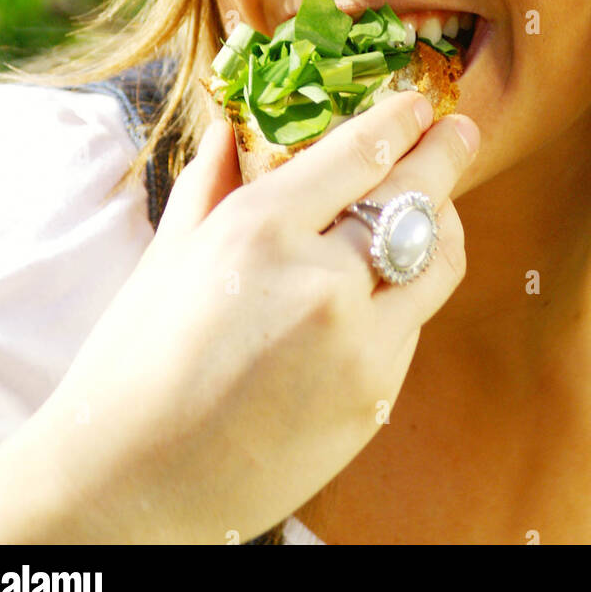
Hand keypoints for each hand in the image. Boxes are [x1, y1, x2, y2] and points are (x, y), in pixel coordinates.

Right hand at [40, 93, 477, 543]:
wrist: (131, 489)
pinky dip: (406, 293)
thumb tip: (229, 129)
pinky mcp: (376, 399)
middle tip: (459, 130)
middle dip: (445, 153)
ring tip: (440, 205)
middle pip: (417, 198)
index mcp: (259, 232)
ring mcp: (359, 345)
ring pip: (435, 263)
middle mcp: (322, 281)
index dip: (400, 120)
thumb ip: (209, 185)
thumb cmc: (131, 369)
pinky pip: (412, 324)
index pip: (360, 155)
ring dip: (444, 223)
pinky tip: (387, 284)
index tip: (418, 102)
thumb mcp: (166, 259)